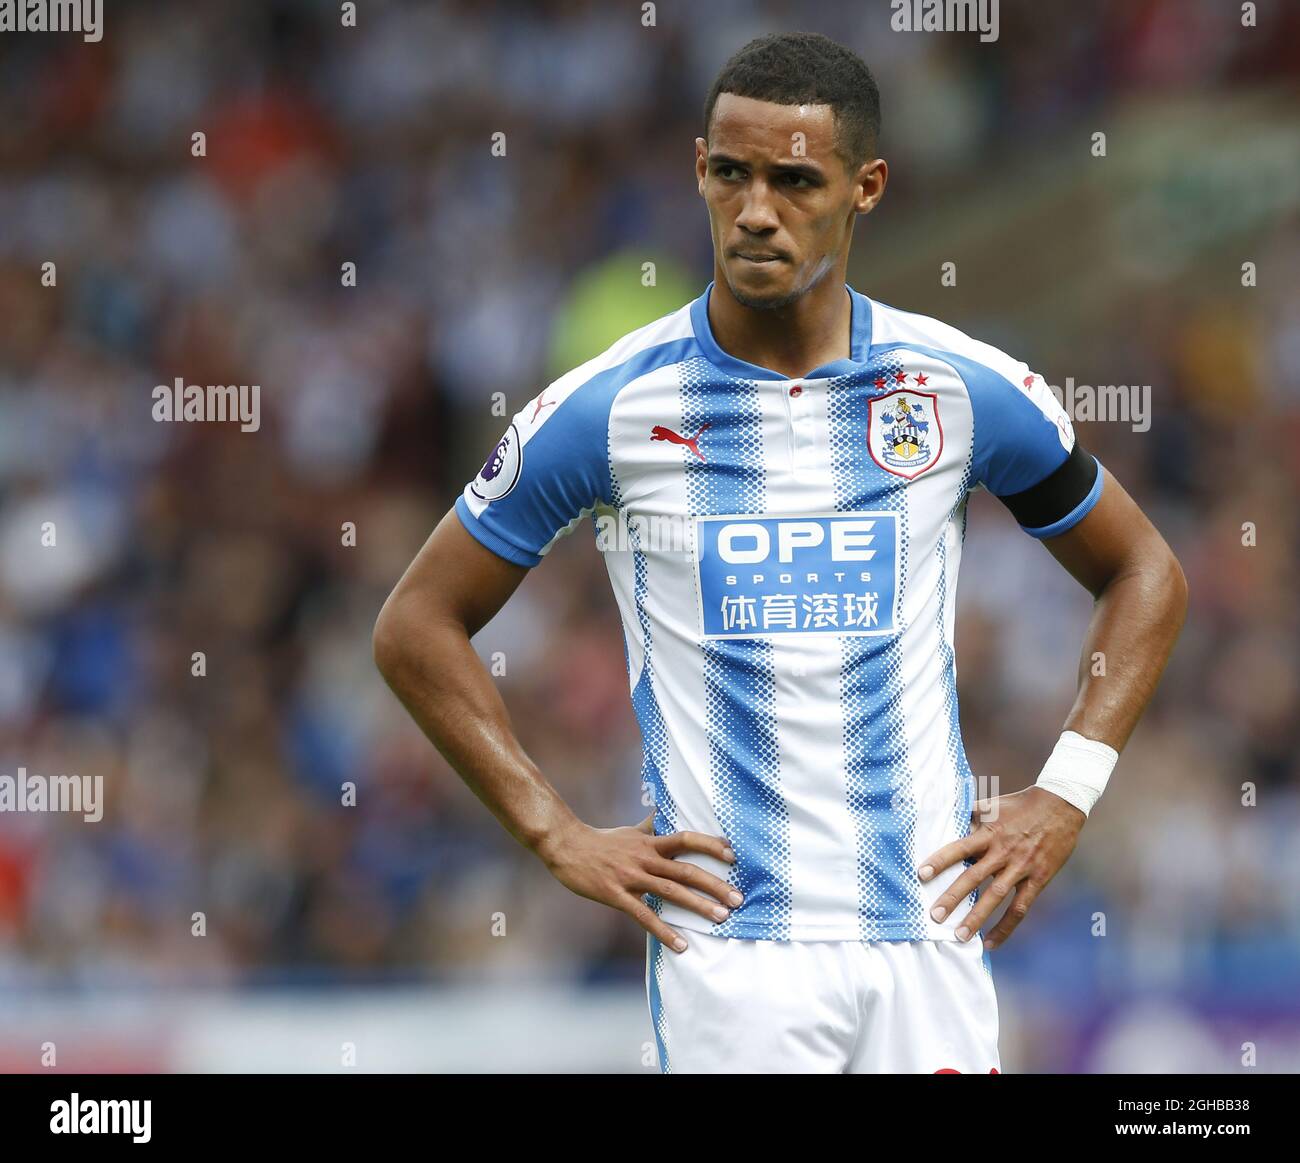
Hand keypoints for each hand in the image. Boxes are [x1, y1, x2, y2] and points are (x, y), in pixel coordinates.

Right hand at [535, 812, 739, 952]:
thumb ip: (652, 825)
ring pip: (671, 892)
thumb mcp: (631, 831)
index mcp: (650, 842)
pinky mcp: (616, 896)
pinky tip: (681, 945)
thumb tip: (667, 811)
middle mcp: (645, 858)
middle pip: (686, 869)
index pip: (686, 839)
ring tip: (721, 918)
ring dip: (698, 906)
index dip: (710, 845)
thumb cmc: (602, 841)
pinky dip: (664, 931)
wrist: (566, 847)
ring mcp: (631, 877)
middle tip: (738, 898)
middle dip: (714, 884)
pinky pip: (644, 916)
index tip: (732, 855)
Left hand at [916, 786, 1084, 950]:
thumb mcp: (993, 804)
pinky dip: (1006, 927)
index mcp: (989, 833)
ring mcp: (1021, 868)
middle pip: (973, 877)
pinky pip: (1020, 908)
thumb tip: (947, 816)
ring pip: (995, 897)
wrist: (1061, 805)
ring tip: (960, 936)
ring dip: (977, 918)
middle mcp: (1003, 852)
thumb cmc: (1021, 804)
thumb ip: (969, 813)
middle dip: (953, 897)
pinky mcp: (1038, 880)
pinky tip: (991, 943)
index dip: (940, 860)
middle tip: (935, 916)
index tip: (922, 874)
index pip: (959, 848)